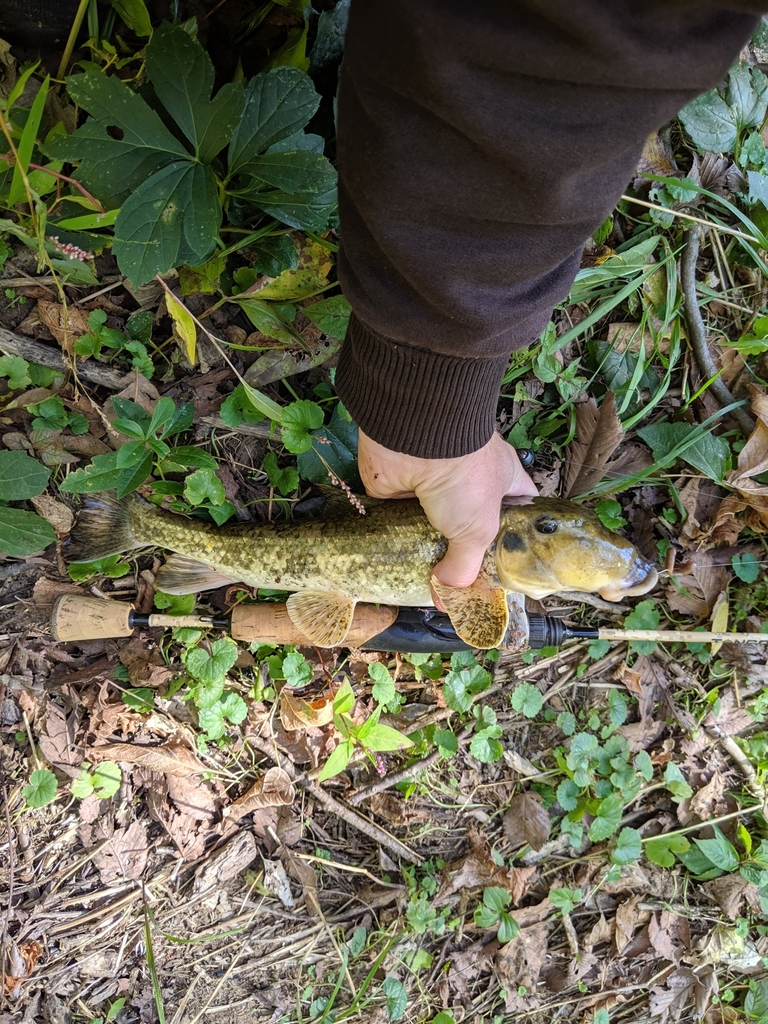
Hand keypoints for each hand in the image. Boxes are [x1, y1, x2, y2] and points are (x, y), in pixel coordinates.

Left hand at [357, 430, 537, 590]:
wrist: (416, 438)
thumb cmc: (465, 471)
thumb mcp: (479, 529)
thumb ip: (465, 567)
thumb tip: (446, 595)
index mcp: (503, 482)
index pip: (517, 515)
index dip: (513, 542)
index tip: (502, 572)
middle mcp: (468, 485)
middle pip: (470, 529)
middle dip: (463, 555)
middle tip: (459, 587)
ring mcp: (433, 488)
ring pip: (431, 530)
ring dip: (425, 552)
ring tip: (425, 584)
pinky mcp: (399, 492)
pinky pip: (398, 524)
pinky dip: (396, 542)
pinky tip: (396, 565)